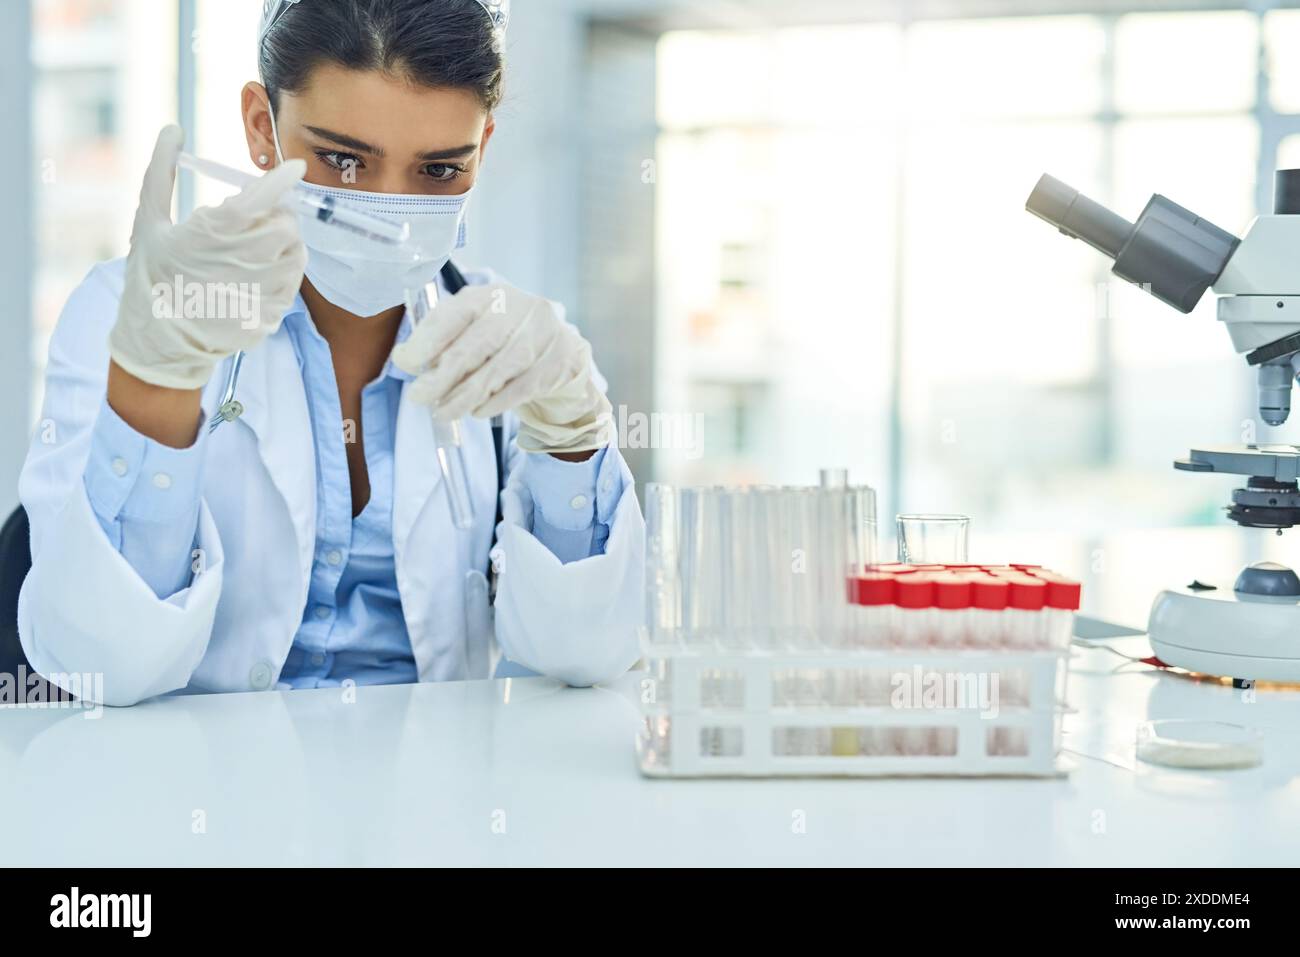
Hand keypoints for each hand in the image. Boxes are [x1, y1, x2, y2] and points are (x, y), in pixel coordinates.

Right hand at [108, 125, 308, 390]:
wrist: (159, 341)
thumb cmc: (151, 275)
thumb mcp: (148, 221)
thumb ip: (161, 171)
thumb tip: (172, 129)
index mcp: (215, 234)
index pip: (263, 197)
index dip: (283, 179)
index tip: (295, 167)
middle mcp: (246, 263)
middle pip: (286, 225)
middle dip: (276, 215)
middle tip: (255, 218)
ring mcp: (262, 292)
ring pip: (296, 254)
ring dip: (283, 243)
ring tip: (253, 247)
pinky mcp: (272, 315)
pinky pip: (292, 283)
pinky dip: (281, 272)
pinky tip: (254, 275)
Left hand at [392, 283, 612, 453]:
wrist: (558, 345)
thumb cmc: (504, 336)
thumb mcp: (474, 325)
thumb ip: (442, 337)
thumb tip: (407, 358)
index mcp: (489, 295)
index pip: (455, 314)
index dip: (427, 340)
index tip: (407, 362)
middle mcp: (518, 309)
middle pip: (476, 345)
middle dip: (443, 376)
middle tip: (419, 397)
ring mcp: (542, 335)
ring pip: (497, 370)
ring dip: (464, 396)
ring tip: (442, 411)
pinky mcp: (557, 362)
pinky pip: (520, 388)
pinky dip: (494, 403)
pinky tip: (476, 411)